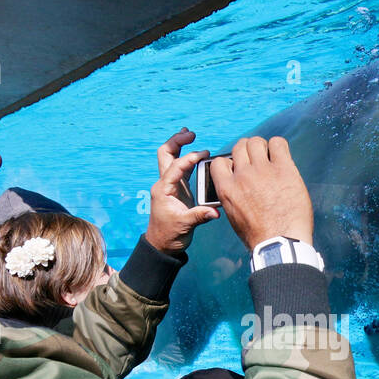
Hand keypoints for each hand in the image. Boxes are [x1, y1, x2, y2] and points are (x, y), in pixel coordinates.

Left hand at [146, 128, 219, 252]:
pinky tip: (197, 153)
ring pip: (171, 158)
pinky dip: (187, 158)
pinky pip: (181, 168)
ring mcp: (170, 185)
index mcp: (163, 189)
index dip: (190, 158)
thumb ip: (200, 216)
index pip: (176, 167)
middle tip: (191, 134)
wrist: (162, 244)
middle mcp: (164, 184)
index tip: (204, 154)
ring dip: (179, 145)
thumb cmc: (170, 235)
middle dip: (177, 142)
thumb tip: (215, 212)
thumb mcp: (185, 225)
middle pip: (166, 154)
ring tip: (190, 134)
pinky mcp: (177, 189)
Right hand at [209, 136, 314, 250]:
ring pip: (256, 142)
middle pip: (239, 147)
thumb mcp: (234, 216)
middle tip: (257, 161)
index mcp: (227, 189)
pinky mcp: (283, 169)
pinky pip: (278, 143)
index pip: (219, 162)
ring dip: (262, 147)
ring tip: (270, 158)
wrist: (280, 242)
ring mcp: (262, 170)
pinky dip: (279, 147)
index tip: (239, 168)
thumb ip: (233, 196)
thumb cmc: (259, 235)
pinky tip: (282, 158)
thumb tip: (237, 184)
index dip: (230, 162)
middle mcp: (242, 176)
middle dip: (247, 151)